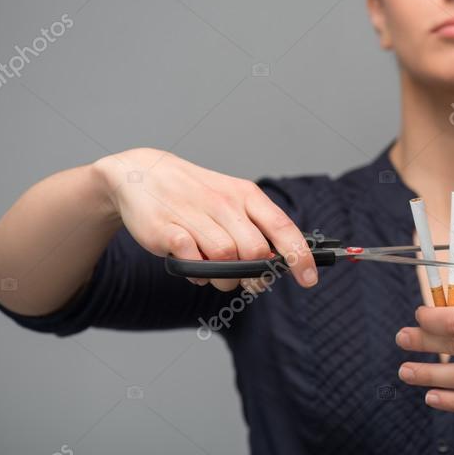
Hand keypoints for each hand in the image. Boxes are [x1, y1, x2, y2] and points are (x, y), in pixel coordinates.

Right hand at [91, 147, 317, 291]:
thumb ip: (257, 228)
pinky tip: (192, 265)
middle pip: (255, 251)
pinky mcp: (167, 230)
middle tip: (246, 280)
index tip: (310, 279)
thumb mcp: (233, 200)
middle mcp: (224, 202)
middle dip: (255, 275)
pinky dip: (197, 273)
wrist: (143, 173)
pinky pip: (193, 263)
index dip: (300, 256)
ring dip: (224, 277)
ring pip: (226, 261)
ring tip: (213, 269)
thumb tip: (283, 262)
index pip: (283, 228)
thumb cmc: (196, 195)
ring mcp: (195, 214)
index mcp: (246, 195)